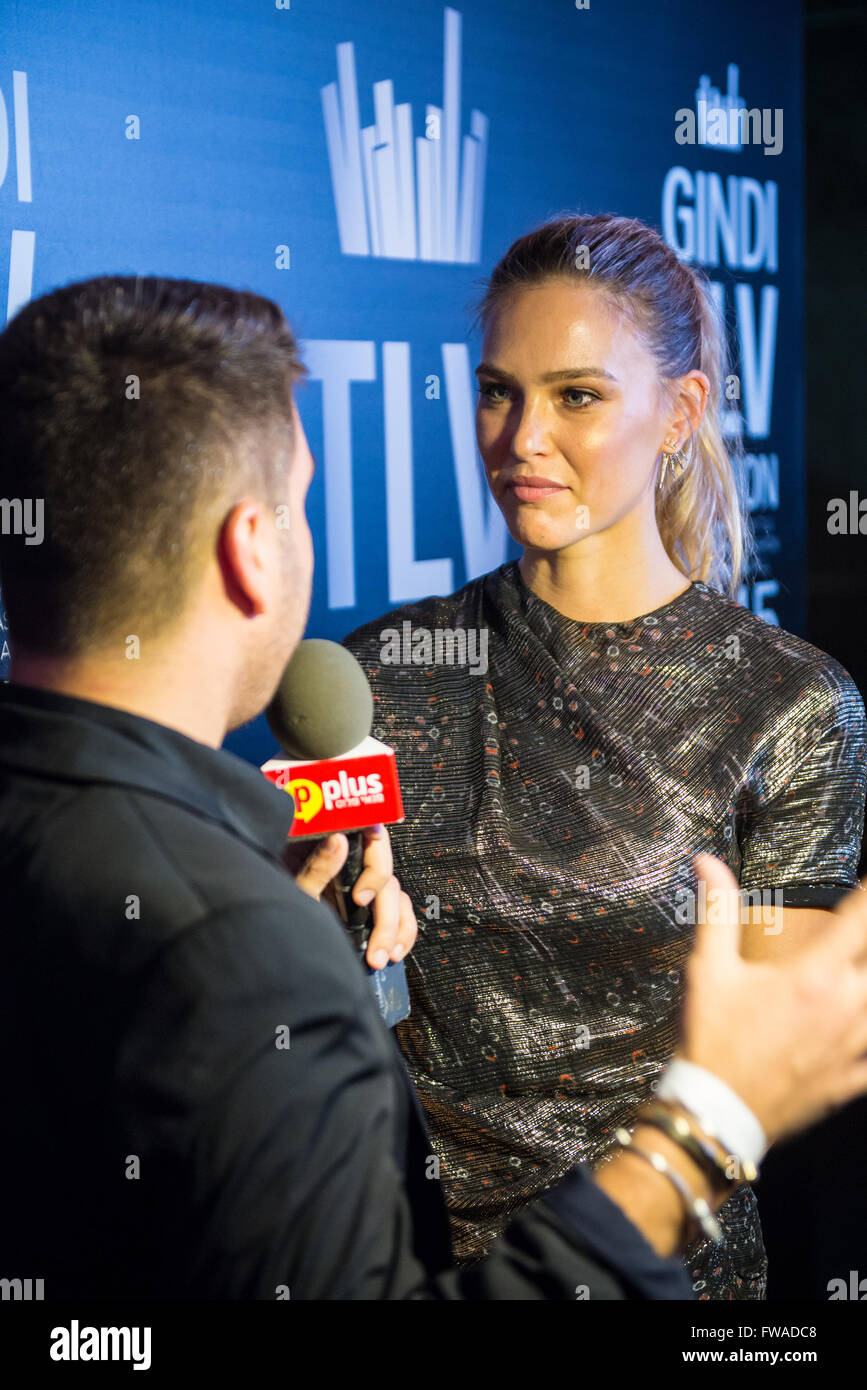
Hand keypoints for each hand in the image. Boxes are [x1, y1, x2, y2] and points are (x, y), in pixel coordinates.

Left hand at [283, 825, 418, 970]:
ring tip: (382, 956)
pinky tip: (393, 951)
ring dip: (395, 928)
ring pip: (395, 896)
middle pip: (386, 876)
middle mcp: (347, 865)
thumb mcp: (292, 894)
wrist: (265, 944)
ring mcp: (359, 886)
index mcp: (327, 850)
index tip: (360, 898)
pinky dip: (401, 932)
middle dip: (385, 915)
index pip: (369, 838)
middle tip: (375, 944)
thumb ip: (315, 868)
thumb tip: (338, 841)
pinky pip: (399, 912)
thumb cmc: (271, 914)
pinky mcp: (369, 907)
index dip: (376, 864)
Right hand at [677, 853, 866, 1146]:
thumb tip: (708, 861)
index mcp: (814, 975)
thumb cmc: (712, 1037)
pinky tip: (862, 1029)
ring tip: (859, 980)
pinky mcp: (851, 1079)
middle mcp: (846, 1007)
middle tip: (857, 940)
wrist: (717, 1113)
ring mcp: (853, 1047)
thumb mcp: (709, 969)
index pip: (861, 918)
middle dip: (865, 945)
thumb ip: (717, 910)